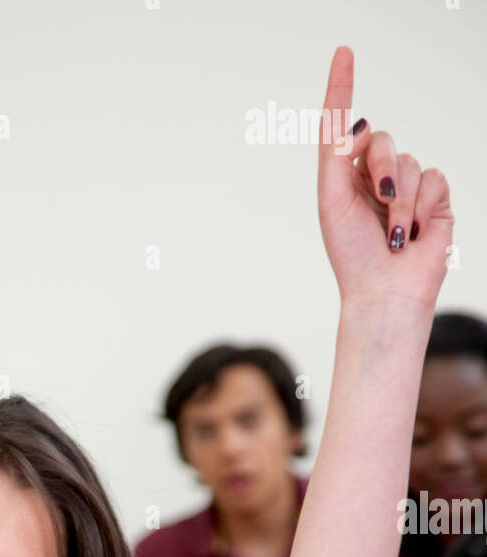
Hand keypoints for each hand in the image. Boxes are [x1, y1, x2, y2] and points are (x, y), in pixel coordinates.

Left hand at [317, 47, 453, 312]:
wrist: (385, 292)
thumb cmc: (351, 254)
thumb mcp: (332, 201)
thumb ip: (337, 156)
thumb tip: (359, 121)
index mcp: (345, 177)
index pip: (343, 126)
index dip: (342, 89)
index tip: (344, 53)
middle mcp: (375, 177)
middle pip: (383, 140)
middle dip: (380, 166)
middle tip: (378, 198)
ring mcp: (407, 187)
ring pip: (409, 162)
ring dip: (399, 201)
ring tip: (393, 235)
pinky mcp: (434, 199)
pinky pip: (433, 178)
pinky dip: (420, 206)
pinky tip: (412, 234)